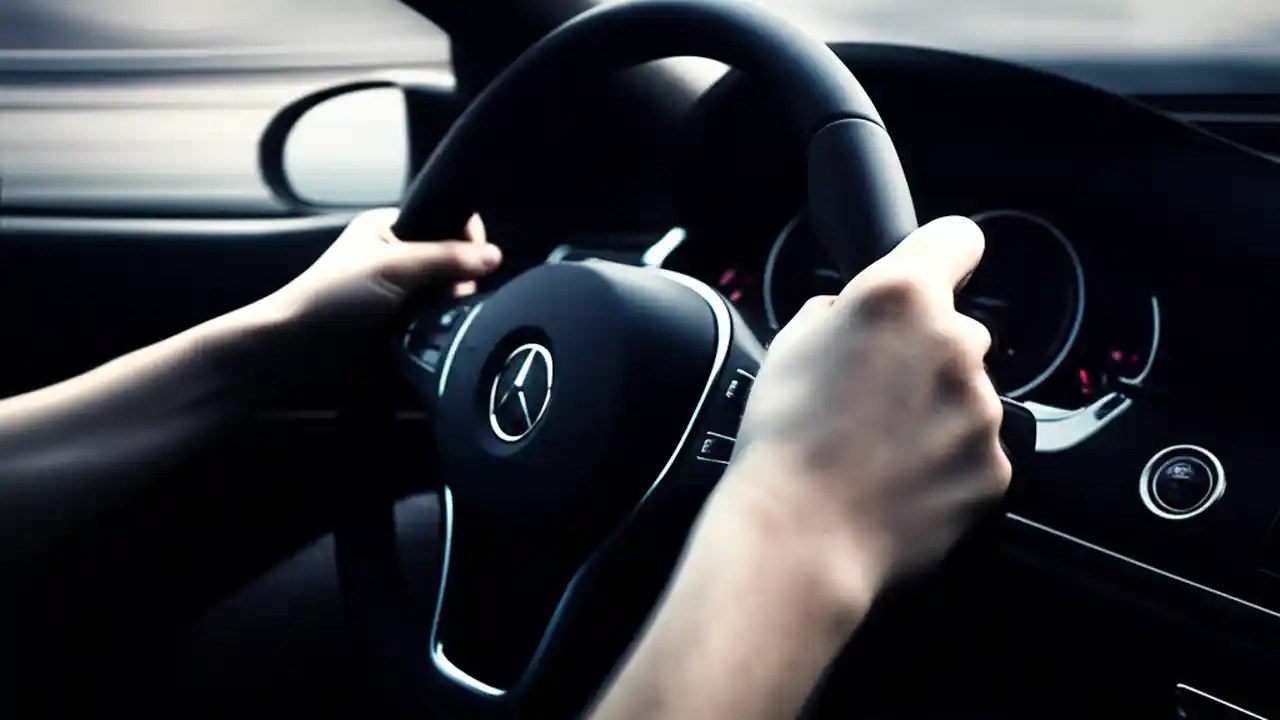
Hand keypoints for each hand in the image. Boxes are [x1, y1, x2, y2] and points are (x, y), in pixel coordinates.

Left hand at [262, 208, 501, 373]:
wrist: (297, 347)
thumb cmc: (334, 295)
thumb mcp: (394, 266)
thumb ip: (446, 258)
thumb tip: (496, 255)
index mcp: (390, 228)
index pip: (447, 222)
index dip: (466, 241)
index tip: (474, 264)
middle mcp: (397, 256)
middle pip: (452, 261)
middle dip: (459, 280)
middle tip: (451, 297)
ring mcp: (399, 291)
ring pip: (446, 294)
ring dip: (449, 306)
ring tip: (440, 318)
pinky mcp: (400, 323)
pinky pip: (435, 319)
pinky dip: (439, 325)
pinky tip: (435, 332)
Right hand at [715, 216, 1010, 617]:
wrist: (799, 537)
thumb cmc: (784, 442)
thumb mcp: (790, 344)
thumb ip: (840, 311)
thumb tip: (855, 314)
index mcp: (900, 298)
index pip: (958, 238)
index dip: (941, 255)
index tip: (936, 272)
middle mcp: (955, 343)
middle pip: (960, 328)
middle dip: (926, 352)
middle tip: (874, 393)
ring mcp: (982, 409)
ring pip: (968, 393)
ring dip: (936, 411)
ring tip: (878, 446)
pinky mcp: (995, 466)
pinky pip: (974, 450)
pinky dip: (946, 462)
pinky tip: (898, 479)